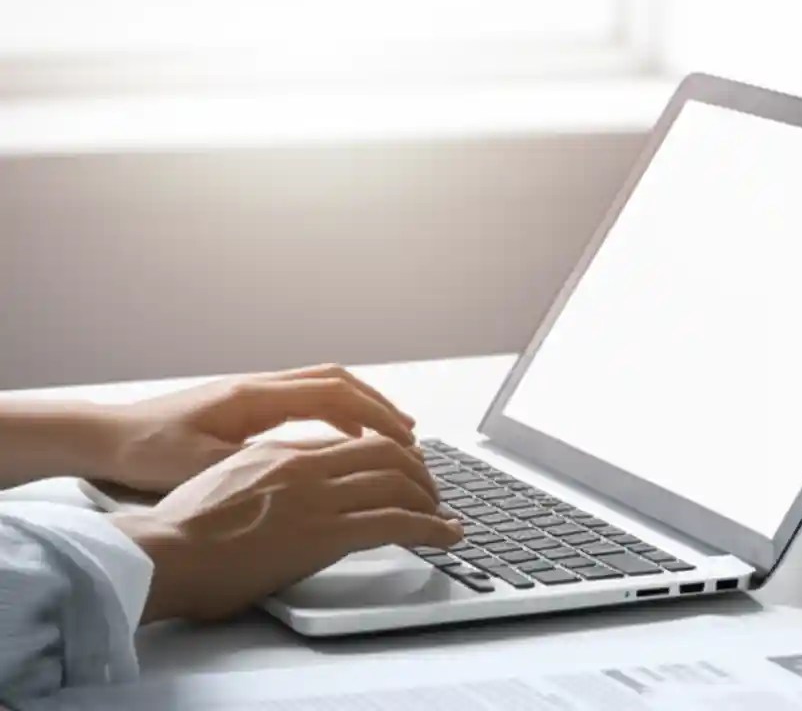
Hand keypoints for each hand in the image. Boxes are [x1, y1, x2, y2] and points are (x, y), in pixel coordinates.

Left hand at [101, 364, 416, 491]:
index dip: (375, 414)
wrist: (107, 436)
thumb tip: (315, 471)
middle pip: (338, 380)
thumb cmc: (149, 453)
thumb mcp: (208, 467)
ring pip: (324, 385)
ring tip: (390, 434)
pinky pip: (306, 397)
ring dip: (361, 405)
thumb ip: (262, 466)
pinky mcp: (246, 402)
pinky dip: (337, 412)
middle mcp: (259, 384)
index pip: (333, 393)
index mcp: (255, 397)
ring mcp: (253, 390)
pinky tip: (344, 438)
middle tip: (410, 436)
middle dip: (380, 406)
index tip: (403, 439)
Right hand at [111, 435, 460, 621]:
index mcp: (279, 452)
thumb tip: (277, 490)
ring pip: (398, 480)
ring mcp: (317, 496)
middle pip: (385, 450)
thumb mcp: (220, 483)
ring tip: (444, 515)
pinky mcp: (327, 533)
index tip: (402, 467)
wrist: (161, 553)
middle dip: (418, 468)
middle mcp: (304, 465)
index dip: (386, 453)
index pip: (351, 441)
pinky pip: (397, 522)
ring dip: (430, 498)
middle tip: (431, 489)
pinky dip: (432, 528)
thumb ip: (258, 476)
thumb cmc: (178, 532)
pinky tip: (446, 537)